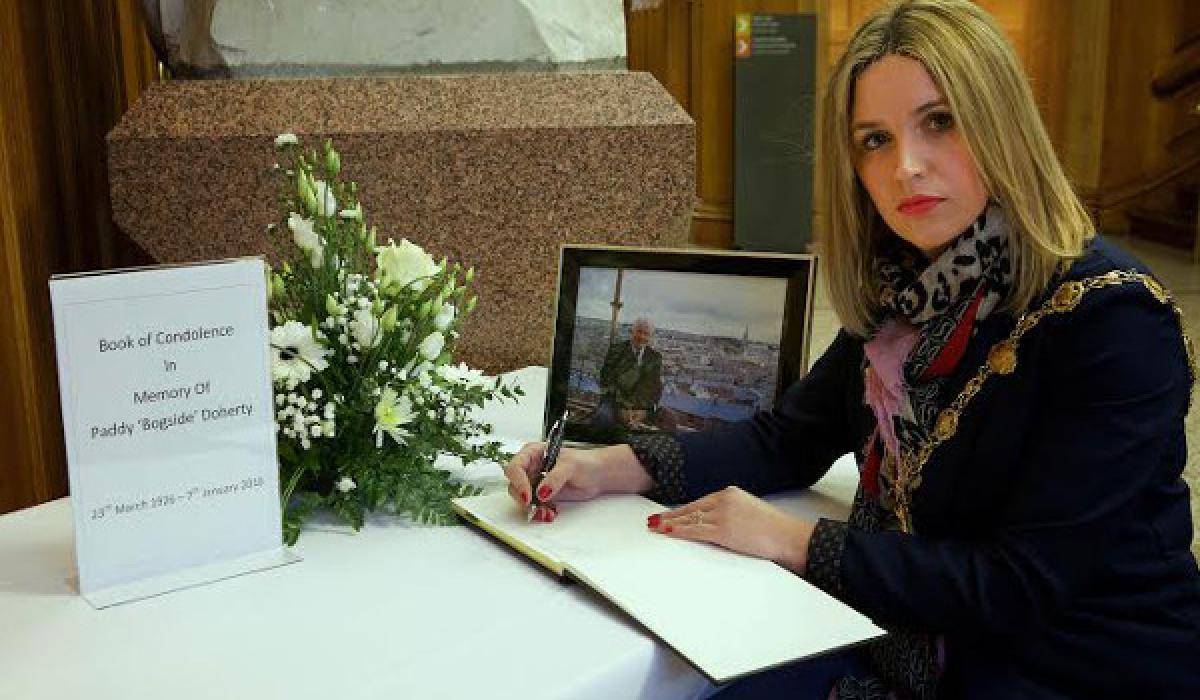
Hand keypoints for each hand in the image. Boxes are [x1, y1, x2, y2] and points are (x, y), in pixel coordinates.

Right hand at [503, 443, 654, 522]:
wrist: (597, 475)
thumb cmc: (584, 463)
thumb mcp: (570, 466)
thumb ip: (555, 478)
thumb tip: (541, 492)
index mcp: (532, 453)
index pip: (515, 467)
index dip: (518, 482)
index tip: (527, 495)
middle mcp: (530, 468)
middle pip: (514, 484)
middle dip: (522, 498)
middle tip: (533, 507)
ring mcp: (534, 482)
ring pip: (522, 499)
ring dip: (532, 508)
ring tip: (548, 513)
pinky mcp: (541, 496)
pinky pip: (533, 507)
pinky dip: (540, 512)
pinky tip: (551, 513)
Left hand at [648, 486, 815, 574]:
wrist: (787, 536)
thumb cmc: (774, 529)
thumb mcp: (749, 512)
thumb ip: (731, 512)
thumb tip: (715, 523)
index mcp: (730, 493)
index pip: (700, 502)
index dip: (682, 510)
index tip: (670, 513)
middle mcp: (724, 500)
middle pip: (691, 509)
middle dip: (671, 515)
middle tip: (654, 519)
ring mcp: (722, 514)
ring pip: (690, 519)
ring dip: (670, 524)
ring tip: (655, 527)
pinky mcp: (723, 530)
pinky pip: (695, 531)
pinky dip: (679, 532)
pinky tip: (668, 533)